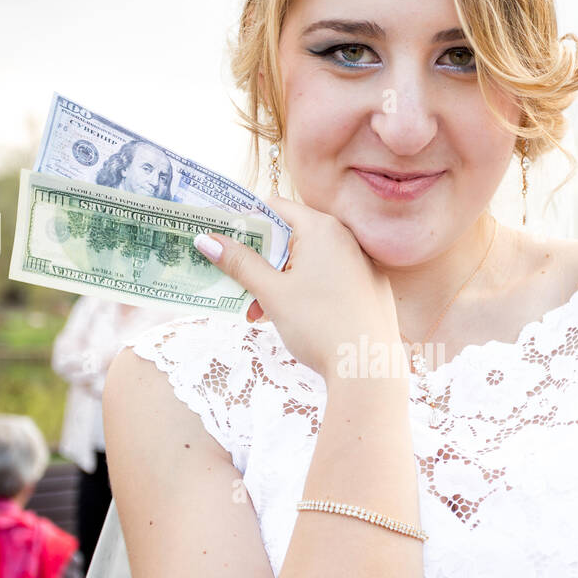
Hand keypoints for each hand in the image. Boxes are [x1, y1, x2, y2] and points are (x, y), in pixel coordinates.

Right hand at [194, 194, 402, 379]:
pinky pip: (330, 279)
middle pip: (291, 238)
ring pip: (309, 262)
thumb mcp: (272, 292)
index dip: (245, 222)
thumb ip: (240, 263)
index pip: (274, 208)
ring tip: (260, 314)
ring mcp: (362, 263)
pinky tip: (292, 319)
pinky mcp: (370, 288)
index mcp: (321, 228)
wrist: (367, 369)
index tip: (223, 240)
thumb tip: (208, 241)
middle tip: (238, 285)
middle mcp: (345, 238)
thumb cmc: (318, 325)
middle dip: (260, 262)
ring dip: (279, 282)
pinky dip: (307, 292)